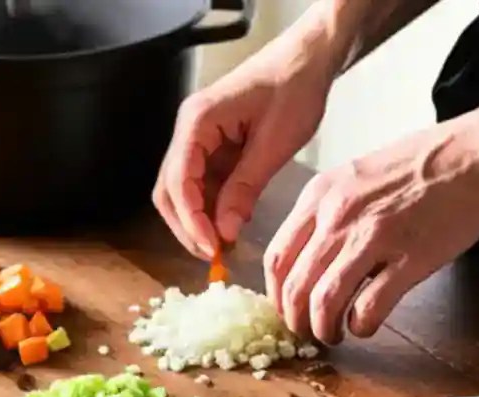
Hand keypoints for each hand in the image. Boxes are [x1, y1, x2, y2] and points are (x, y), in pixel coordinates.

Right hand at [153, 24, 338, 258]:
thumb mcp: (275, 144)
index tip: (211, 248)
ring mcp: (199, 137)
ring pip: (182, 190)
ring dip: (199, 220)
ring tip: (224, 245)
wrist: (308, 60)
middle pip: (170, 190)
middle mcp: (189, 129)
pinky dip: (213, 207)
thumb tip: (223, 231)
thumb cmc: (295, 89)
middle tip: (213, 255)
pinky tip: (231, 224)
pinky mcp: (213, 146)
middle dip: (188, 225)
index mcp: (198, 121)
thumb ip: (245, 188)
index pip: (179, 181)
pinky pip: (203, 183)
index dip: (191, 220)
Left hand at [265, 115, 478, 344]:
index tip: (286, 309)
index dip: (276, 294)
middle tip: (308, 332)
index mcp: (320, 195)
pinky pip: (369, 307)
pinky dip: (360, 326)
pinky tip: (364, 326)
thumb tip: (308, 257)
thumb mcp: (356, 175)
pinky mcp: (409, 258)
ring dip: (323, 329)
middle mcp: (338, 216)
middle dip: (296, 320)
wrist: (476, 155)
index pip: (277, 257)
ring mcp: (373, 237)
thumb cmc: (421, 164)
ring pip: (324, 302)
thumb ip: (328, 212)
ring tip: (333, 335)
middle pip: (295, 286)